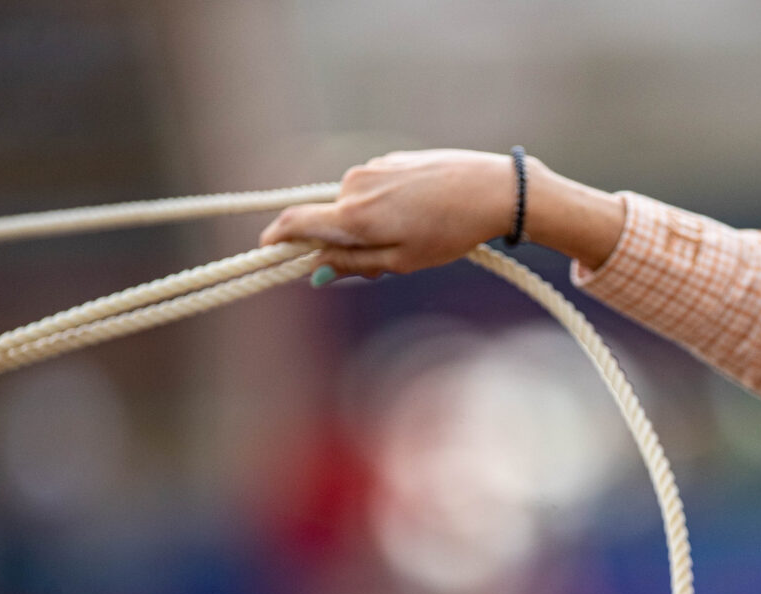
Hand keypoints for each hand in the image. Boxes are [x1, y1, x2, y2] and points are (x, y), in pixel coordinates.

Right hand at [260, 149, 520, 278]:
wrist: (493, 190)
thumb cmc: (452, 231)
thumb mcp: (403, 260)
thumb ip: (355, 264)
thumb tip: (317, 269)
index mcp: (354, 215)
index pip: (294, 223)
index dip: (275, 239)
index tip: (267, 250)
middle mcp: (354, 184)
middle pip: (330, 219)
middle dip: (346, 242)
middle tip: (389, 262)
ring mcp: (372, 167)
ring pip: (355, 205)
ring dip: (371, 224)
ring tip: (418, 233)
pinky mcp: (391, 158)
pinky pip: (376, 189)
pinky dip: (388, 206)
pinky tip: (425, 211)